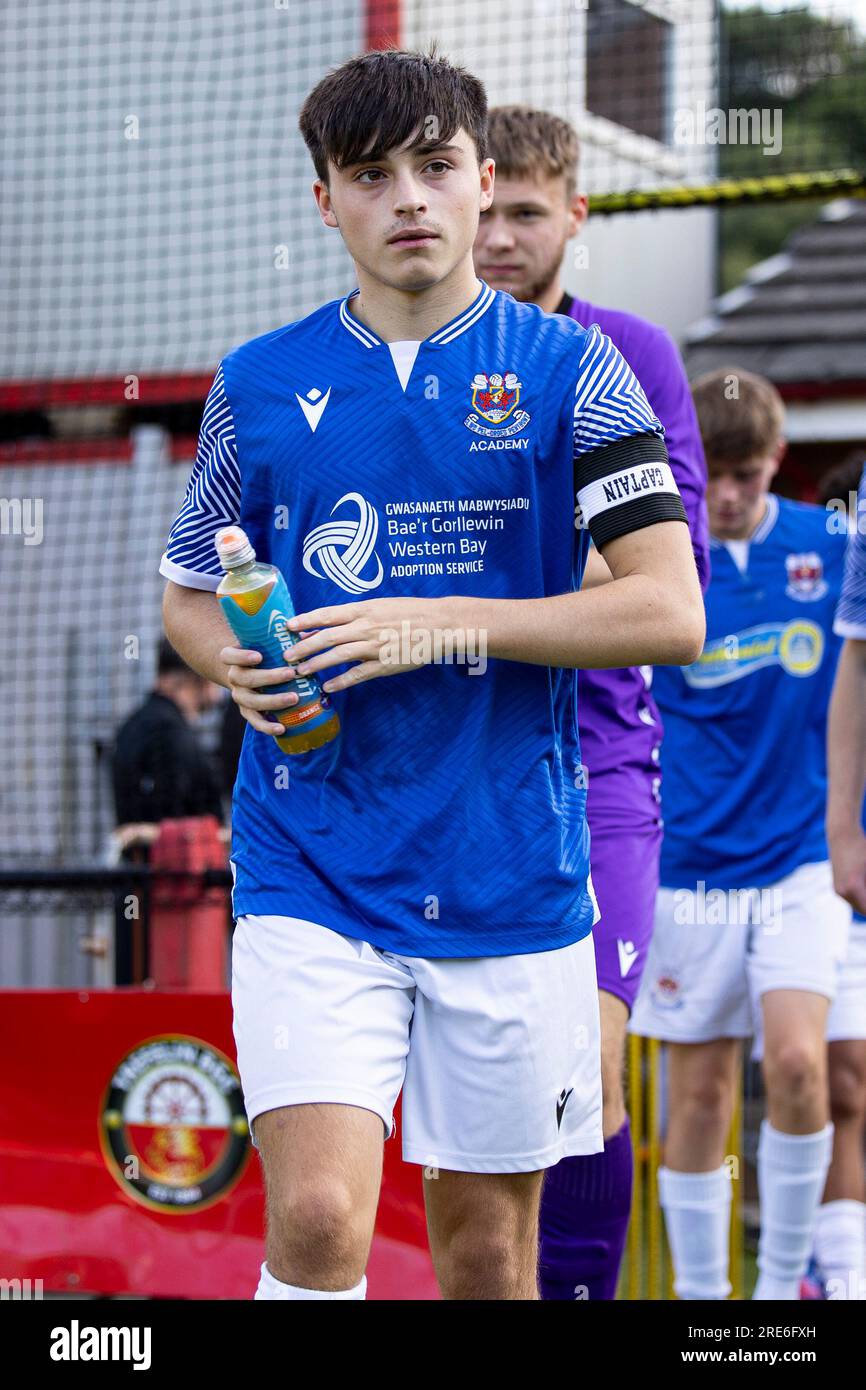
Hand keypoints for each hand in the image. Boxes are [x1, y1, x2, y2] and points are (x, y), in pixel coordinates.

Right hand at [220, 645, 297, 735]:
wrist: (249, 672)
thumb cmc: (263, 654)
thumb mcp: (268, 644)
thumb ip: (287, 638)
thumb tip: (315, 632)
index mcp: (233, 658)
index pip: (228, 656)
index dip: (241, 656)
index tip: (259, 656)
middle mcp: (234, 677)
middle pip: (245, 678)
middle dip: (269, 677)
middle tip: (291, 673)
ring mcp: (240, 696)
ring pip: (252, 701)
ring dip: (273, 701)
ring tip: (294, 698)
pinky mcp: (247, 712)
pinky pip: (255, 721)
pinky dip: (267, 727)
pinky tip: (282, 728)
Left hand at [282, 597, 452, 692]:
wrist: (440, 623)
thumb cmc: (411, 612)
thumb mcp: (382, 605)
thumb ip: (359, 614)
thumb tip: (334, 621)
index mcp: (364, 610)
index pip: (327, 614)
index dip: (305, 620)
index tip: (288, 626)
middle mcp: (365, 627)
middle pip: (327, 637)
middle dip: (303, 647)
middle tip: (286, 655)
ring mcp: (374, 647)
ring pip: (338, 656)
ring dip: (316, 664)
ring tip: (301, 671)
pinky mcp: (385, 664)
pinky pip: (358, 674)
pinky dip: (341, 681)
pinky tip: (328, 687)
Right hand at [829, 829, 865, 915]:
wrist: (841, 834)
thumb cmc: (862, 847)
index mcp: (853, 888)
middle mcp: (843, 892)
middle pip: (863, 911)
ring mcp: (838, 890)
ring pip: (858, 906)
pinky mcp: (837, 886)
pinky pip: (852, 900)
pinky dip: (862, 899)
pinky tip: (864, 888)